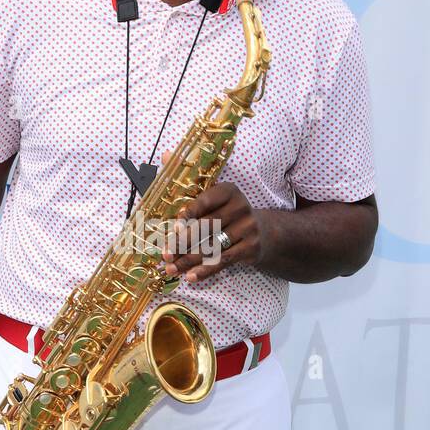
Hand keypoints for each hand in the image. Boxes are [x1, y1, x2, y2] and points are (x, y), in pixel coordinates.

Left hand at [159, 151, 264, 283]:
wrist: (263, 233)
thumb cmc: (227, 213)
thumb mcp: (212, 196)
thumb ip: (188, 179)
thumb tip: (166, 153)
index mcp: (228, 190)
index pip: (205, 201)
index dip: (189, 213)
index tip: (175, 225)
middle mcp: (241, 206)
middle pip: (206, 227)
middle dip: (183, 243)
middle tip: (165, 255)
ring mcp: (248, 228)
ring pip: (212, 246)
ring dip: (189, 260)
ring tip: (171, 269)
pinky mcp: (251, 247)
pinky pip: (224, 260)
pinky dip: (206, 270)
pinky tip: (191, 276)